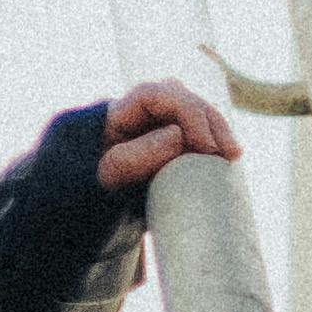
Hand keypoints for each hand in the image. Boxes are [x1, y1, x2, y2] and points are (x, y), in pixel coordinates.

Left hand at [98, 81, 245, 195]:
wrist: (78, 217)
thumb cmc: (84, 198)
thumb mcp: (103, 182)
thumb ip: (133, 158)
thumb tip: (179, 134)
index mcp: (110, 115)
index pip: (151, 94)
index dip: (186, 112)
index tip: (206, 146)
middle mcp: (132, 114)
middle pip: (177, 98)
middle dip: (207, 120)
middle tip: (230, 154)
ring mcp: (150, 128)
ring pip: (189, 113)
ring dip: (214, 130)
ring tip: (233, 156)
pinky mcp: (164, 146)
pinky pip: (192, 134)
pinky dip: (209, 143)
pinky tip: (226, 158)